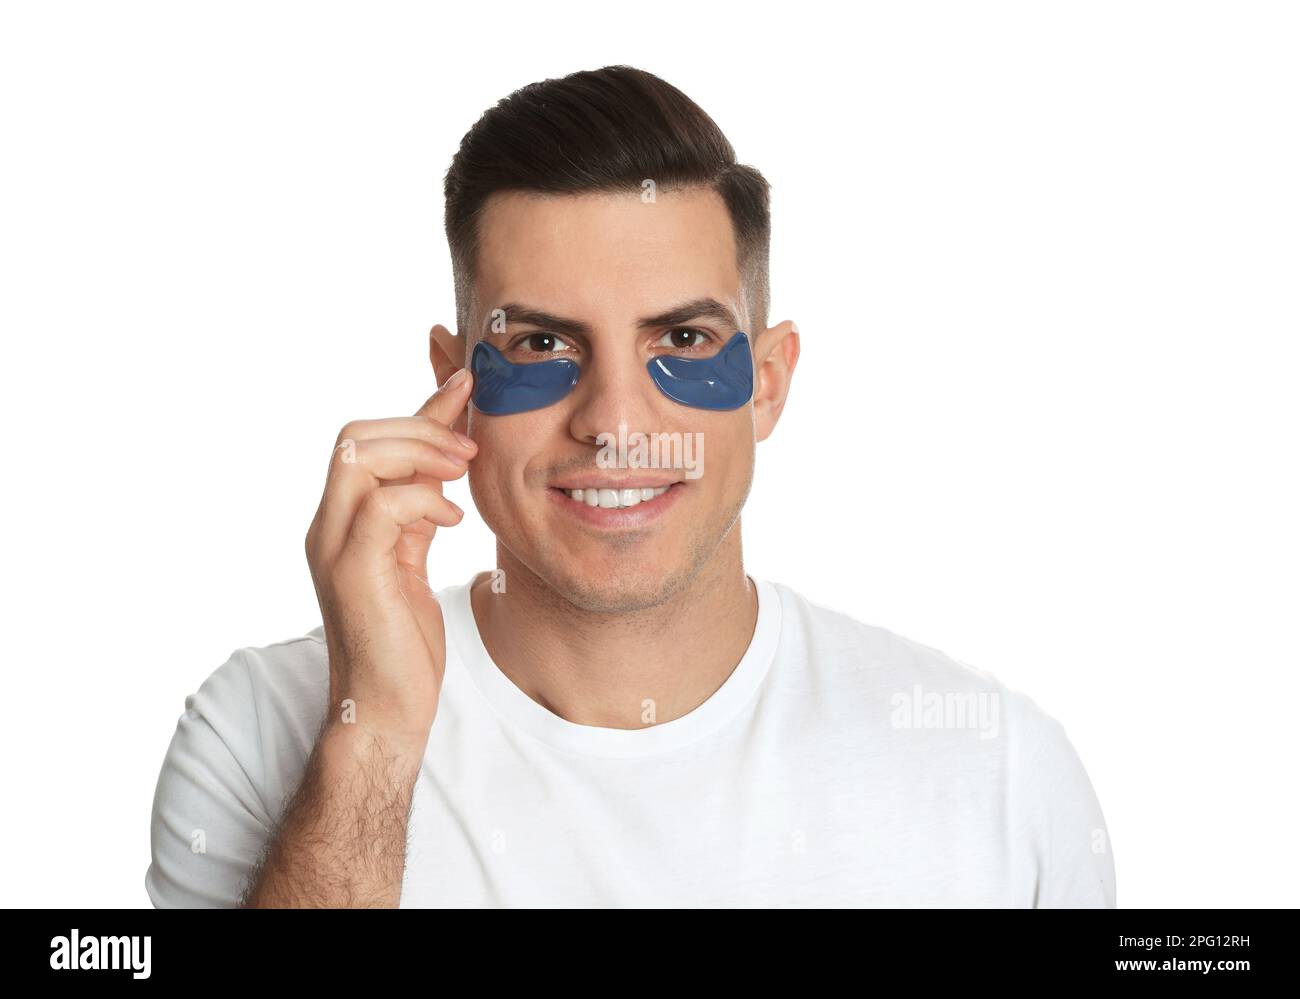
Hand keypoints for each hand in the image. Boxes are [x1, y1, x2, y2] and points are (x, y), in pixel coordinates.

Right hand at [304, 363, 476, 751]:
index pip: (367, 439)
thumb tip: (448, 453)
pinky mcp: (352, 573)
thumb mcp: (417, 553)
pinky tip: (451, 520)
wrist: (387, 710)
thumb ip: (423, 502)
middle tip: (469, 447)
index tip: (465, 385)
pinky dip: (421, 500)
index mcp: (342, 520)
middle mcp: (327, 526)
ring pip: (359, 459)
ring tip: (462, 474)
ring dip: (420, 454)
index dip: (418, 409)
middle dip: (419, 427)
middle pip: (355, 436)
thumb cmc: (404, 641)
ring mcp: (333, 548)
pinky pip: (380, 507)